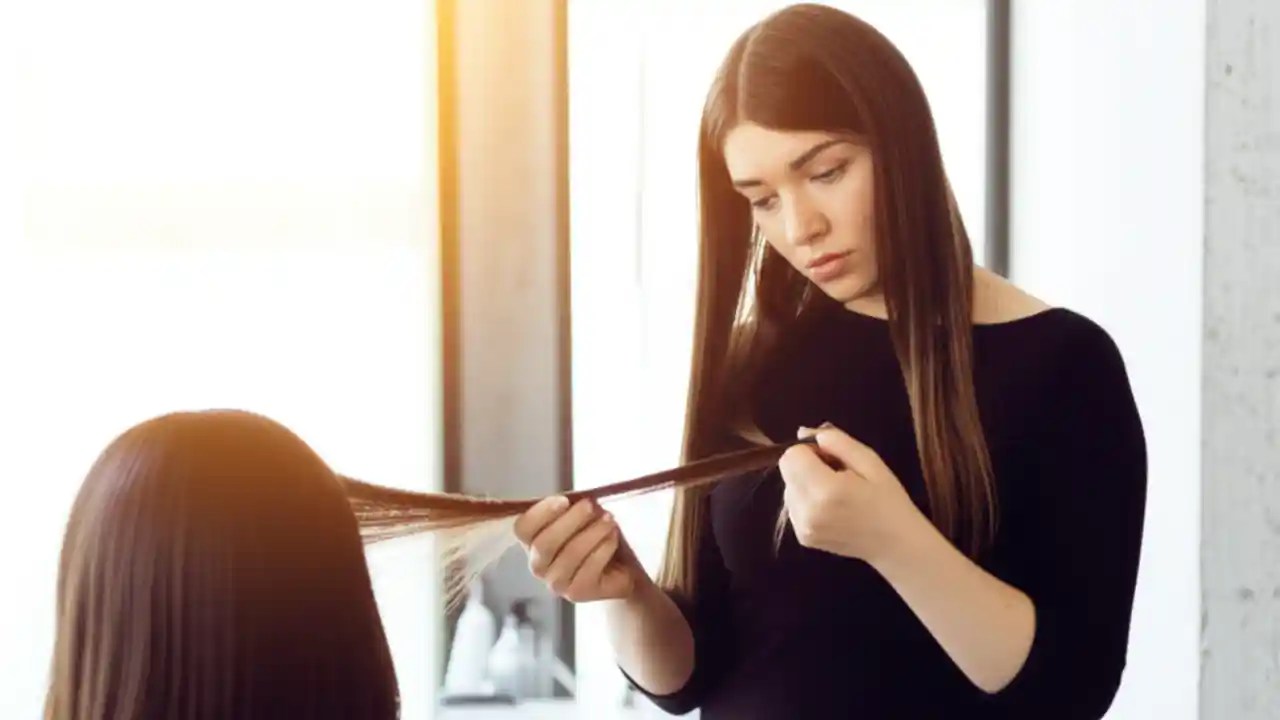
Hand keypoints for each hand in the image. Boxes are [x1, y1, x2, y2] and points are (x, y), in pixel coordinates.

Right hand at [514, 496, 642, 601]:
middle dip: (570, 521)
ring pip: (570, 555)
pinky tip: (612, 538)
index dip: (541, 513)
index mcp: (531, 541)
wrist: (616, 570)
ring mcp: (556, 583)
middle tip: (590, 506)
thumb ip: (572, 508)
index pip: (523, 528)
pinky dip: (603, 548)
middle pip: (544, 544)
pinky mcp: (576, 593)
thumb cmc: (593, 537)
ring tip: (609, 519)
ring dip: (592, 532)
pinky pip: (589, 568)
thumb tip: (580, 499)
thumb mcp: (579, 517)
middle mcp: (538, 565)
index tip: (564, 500)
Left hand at [778, 423, 926, 565]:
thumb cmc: (887, 499)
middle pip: (786, 470)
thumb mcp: (869, 460)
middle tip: (836, 474)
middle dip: (806, 465)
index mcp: (825, 490)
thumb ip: (835, 441)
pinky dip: (807, 501)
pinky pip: (793, 506)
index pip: (791, 455)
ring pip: (788, 487)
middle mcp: (806, 511)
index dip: (810, 450)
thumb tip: (803, 432)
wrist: (896, 544)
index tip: (832, 459)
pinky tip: (830, 507)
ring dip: (805, 483)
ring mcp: (802, 527)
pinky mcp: (802, 538)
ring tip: (835, 493)